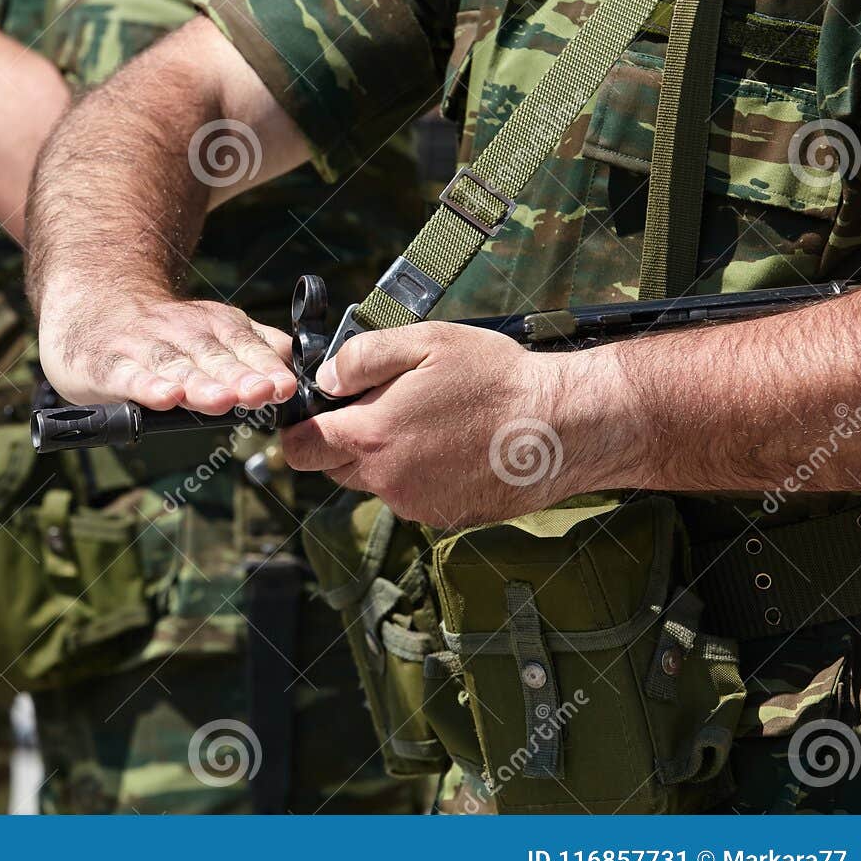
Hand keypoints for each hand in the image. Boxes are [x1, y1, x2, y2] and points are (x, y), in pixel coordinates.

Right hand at [37, 285, 296, 413]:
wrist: (92, 303)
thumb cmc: (161, 332)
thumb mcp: (213, 330)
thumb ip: (257, 347)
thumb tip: (300, 365)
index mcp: (214, 327)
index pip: (245, 348)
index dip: (266, 368)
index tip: (285, 387)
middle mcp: (182, 335)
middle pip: (214, 359)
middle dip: (240, 377)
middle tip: (263, 392)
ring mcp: (144, 348)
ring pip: (176, 368)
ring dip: (200, 384)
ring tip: (221, 400)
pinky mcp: (109, 365)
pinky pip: (131, 376)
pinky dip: (147, 387)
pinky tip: (164, 398)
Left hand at [281, 322, 630, 527]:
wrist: (562, 426)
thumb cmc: (495, 378)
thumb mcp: (423, 342)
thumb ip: (361, 358)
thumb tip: (324, 380)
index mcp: (370, 437)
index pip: (299, 449)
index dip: (299, 430)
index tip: (314, 414)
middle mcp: (386, 481)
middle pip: (334, 468)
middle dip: (344, 441)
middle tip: (382, 407)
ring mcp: (416, 505)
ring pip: (375, 482)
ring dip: (385, 457)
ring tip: (429, 422)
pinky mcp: (445, 518)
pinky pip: (412, 496)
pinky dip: (419, 474)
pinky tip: (453, 446)